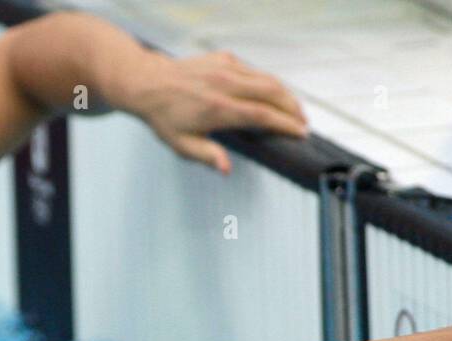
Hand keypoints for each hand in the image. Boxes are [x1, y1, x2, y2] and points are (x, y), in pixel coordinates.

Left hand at [125, 51, 307, 173]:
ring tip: (295, 110)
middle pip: (272, 92)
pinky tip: (273, 95)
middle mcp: (224, 84)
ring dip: (285, 94)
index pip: (262, 115)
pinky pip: (254, 70)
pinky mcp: (224, 58)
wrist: (147, 83)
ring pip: (266, 78)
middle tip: (304, 123)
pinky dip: (268, 83)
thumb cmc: (165, 116)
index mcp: (218, 108)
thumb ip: (208, 156)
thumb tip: (226, 169)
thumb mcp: (183, 145)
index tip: (299, 133)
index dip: (284, 124)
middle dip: (293, 108)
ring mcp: (225, 68)